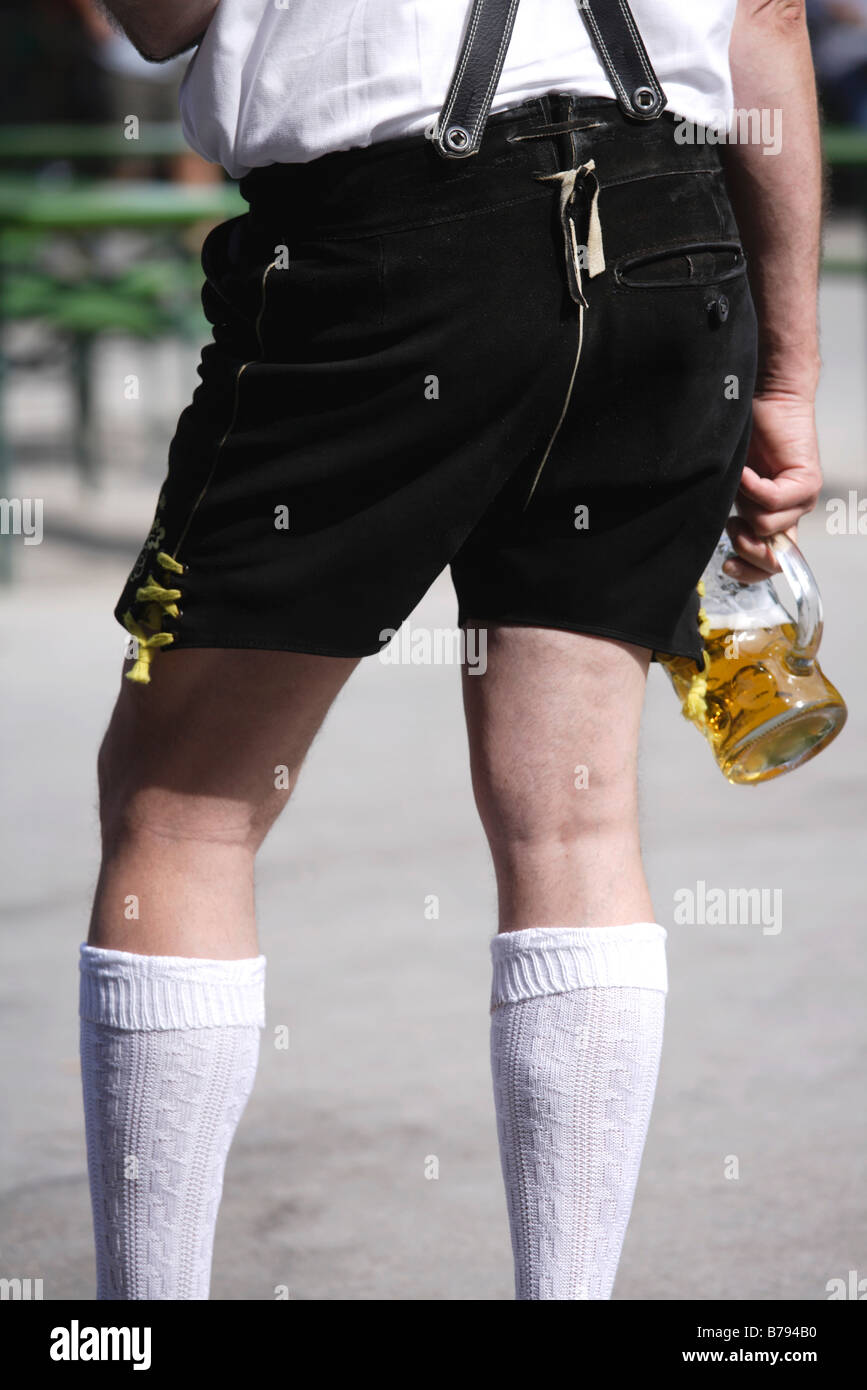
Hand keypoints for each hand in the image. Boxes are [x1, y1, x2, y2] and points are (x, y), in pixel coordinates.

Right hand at [723, 391, 821, 583]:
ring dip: (745, 504)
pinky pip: (772, 500)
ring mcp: (803, 499)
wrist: (762, 397)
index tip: (727, 565)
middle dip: (747, 548)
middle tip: (733, 526)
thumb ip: (733, 515)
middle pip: (775, 558)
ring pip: (768, 527)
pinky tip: (745, 471)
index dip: (750, 572)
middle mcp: (792, 513)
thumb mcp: (731, 489)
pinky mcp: (807, 482)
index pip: (771, 564)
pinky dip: (751, 487)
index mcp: (773, 518)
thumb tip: (724, 544)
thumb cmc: (742, 437)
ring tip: (742, 478)